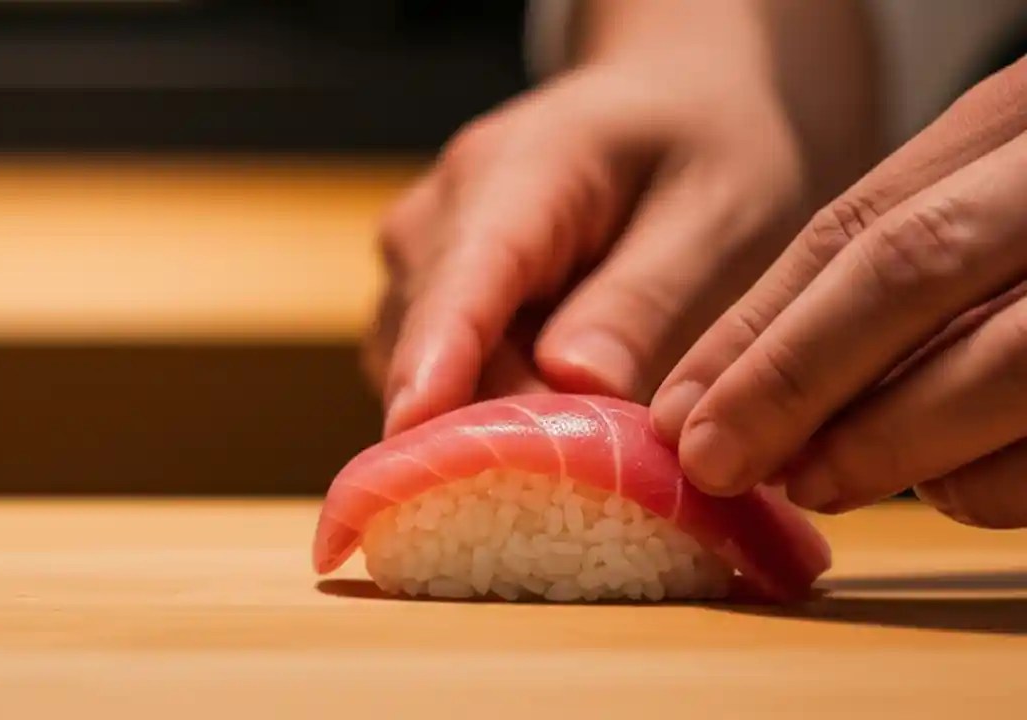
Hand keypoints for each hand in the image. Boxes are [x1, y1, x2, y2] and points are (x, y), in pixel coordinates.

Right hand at [367, 58, 810, 435]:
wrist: (669, 107)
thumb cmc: (705, 148)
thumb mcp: (718, 211)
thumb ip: (646, 297)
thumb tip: (573, 385)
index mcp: (516, 171)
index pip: (463, 279)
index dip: (435, 364)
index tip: (415, 436)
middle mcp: (440, 216)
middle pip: (434, 347)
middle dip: (497, 428)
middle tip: (597, 488)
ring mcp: (420, 261)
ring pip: (422, 374)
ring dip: (492, 428)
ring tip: (589, 456)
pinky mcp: (424, 303)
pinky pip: (434, 381)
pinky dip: (488, 416)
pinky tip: (558, 428)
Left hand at [651, 57, 1026, 527]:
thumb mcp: (993, 198)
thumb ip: (895, 268)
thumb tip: (730, 391)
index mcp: (1019, 121)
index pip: (860, 223)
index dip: (757, 328)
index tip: (679, 413)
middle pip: (909, 267)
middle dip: (793, 377)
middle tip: (716, 462)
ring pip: (1000, 361)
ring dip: (884, 441)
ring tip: (813, 479)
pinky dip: (993, 482)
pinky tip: (954, 486)